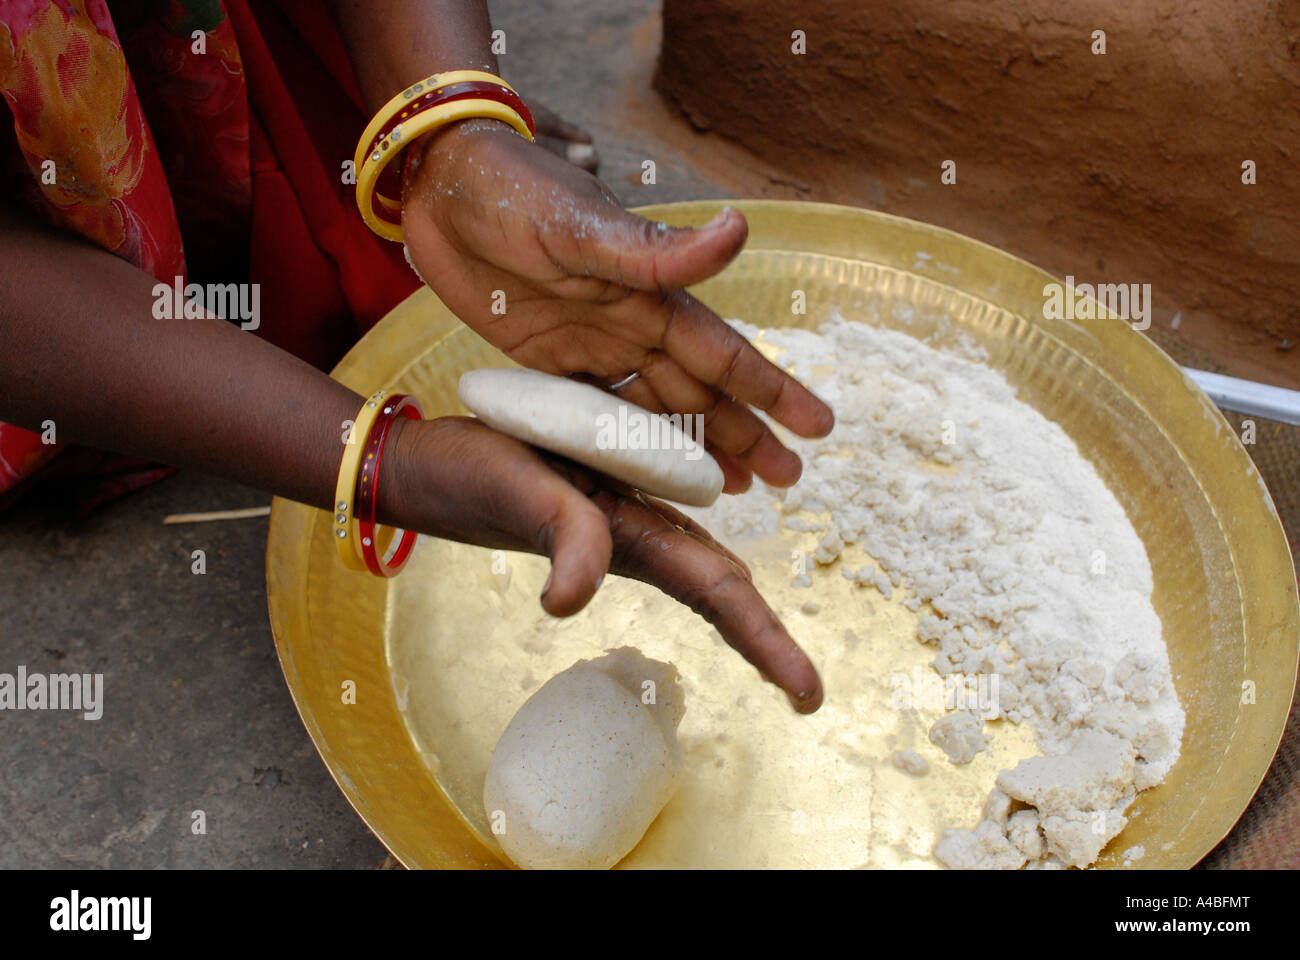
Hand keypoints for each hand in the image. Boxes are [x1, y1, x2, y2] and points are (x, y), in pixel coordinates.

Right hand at [382, 415, 823, 712]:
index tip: (809, 694)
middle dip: (762, 638)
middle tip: (807, 689)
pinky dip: (698, 526)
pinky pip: (665, 509)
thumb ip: (562, 538)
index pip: (717, 596)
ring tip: (771, 634)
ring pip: (697, 556)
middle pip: (718, 589)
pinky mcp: (603, 487)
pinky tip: (718, 518)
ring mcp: (621, 515)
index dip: (767, 643)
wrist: (430, 463)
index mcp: (632, 541)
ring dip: (737, 597)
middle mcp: (635, 535)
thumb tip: (571, 604)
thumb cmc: (472, 478)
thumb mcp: (523, 496)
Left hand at [399, 119, 833, 494]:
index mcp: (650, 295)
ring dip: (691, 447)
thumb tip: (740, 229)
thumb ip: (659, 249)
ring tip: (730, 488)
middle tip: (786, 480)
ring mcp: (591, 346)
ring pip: (655, 410)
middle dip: (744, 435)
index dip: (771, 392)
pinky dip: (623, 444)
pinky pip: (596, 414)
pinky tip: (642, 471)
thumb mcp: (584, 226)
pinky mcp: (548, 361)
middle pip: (699, 393)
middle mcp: (631, 325)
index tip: (820, 426)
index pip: (724, 354)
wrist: (437, 186)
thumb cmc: (513, 192)